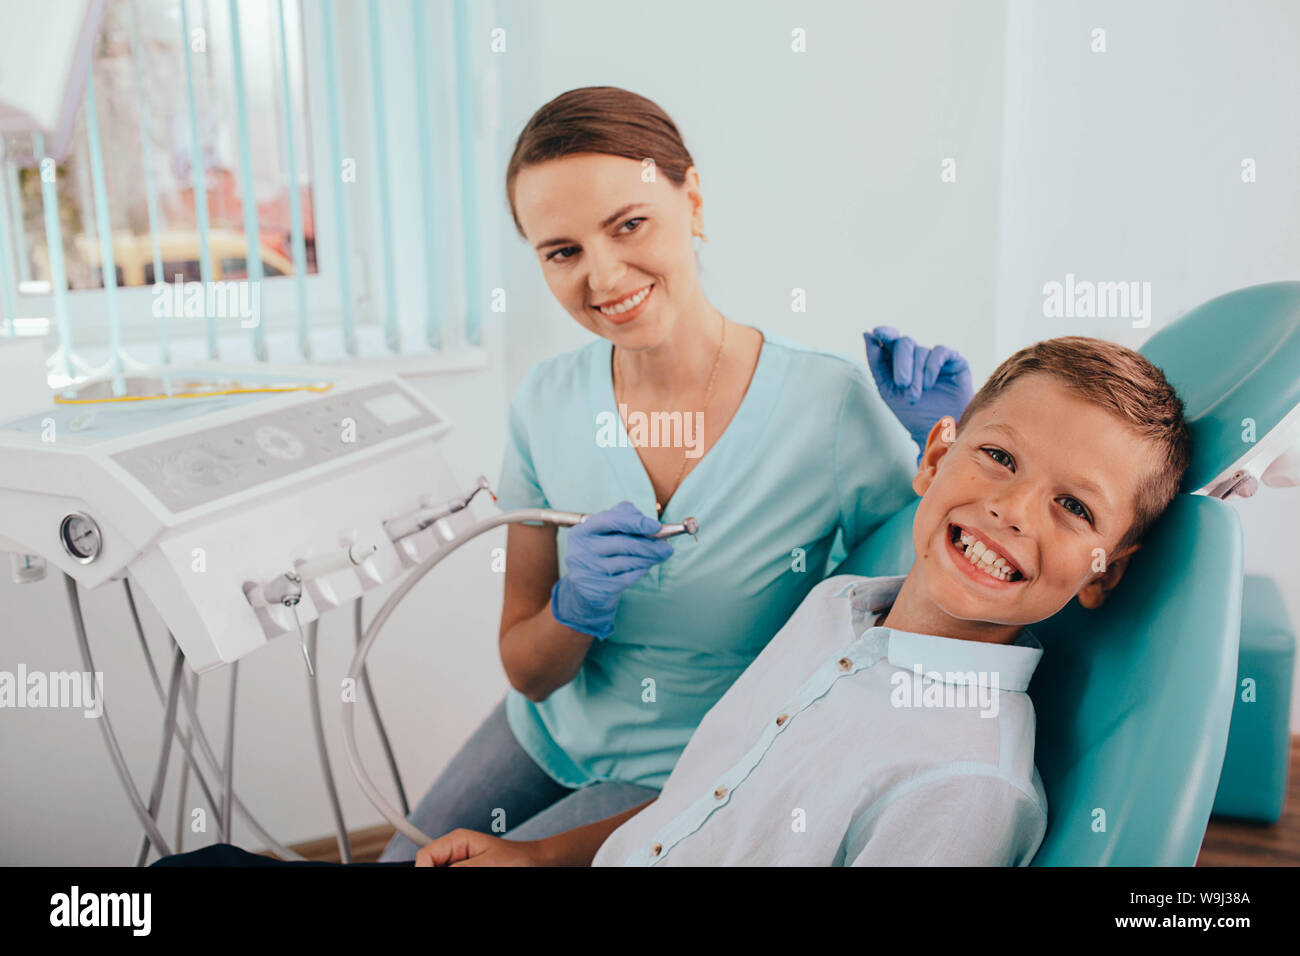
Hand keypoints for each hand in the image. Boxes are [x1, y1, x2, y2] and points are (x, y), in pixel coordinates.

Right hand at [414, 829, 548, 866]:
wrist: (536, 864)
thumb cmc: (517, 860)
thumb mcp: (486, 864)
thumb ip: (459, 870)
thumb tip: (431, 871)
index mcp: (456, 841)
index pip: (425, 855)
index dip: (423, 870)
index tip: (430, 879)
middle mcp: (454, 854)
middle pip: (430, 867)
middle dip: (437, 876)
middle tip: (461, 875)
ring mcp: (459, 865)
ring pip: (441, 873)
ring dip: (449, 876)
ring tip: (477, 871)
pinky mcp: (465, 872)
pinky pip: (452, 874)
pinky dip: (459, 876)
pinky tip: (476, 873)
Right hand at [551, 501, 672, 639]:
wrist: (585, 589)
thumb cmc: (601, 554)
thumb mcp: (605, 533)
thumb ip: (624, 518)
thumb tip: (650, 523)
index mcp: (582, 531)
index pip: (609, 520)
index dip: (635, 521)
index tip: (656, 526)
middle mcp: (580, 549)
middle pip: (622, 543)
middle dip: (650, 545)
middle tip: (668, 548)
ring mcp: (586, 571)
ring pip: (626, 561)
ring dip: (649, 558)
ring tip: (660, 556)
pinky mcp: (595, 589)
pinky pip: (626, 578)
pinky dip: (640, 572)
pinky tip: (645, 568)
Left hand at [865, 326, 973, 454]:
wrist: (937, 430)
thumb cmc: (911, 413)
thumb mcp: (887, 389)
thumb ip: (876, 362)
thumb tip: (867, 334)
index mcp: (898, 362)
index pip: (890, 340)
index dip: (884, 333)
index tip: (877, 333)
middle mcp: (917, 357)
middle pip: (904, 343)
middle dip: (901, 364)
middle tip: (902, 384)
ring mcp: (935, 358)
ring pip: (921, 351)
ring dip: (916, 375)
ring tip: (915, 396)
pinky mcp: (954, 361)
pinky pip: (940, 351)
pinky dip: (931, 367)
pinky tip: (929, 384)